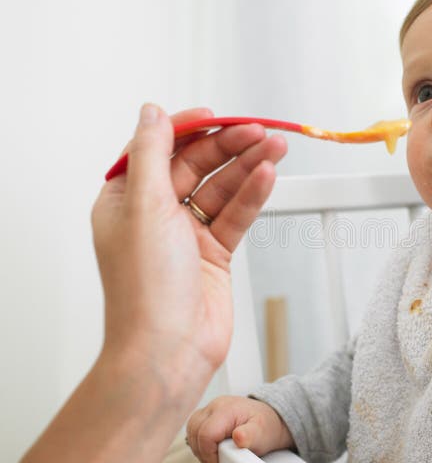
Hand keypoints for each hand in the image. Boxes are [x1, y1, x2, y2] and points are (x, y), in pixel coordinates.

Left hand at [92, 104, 286, 393]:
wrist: (170, 349)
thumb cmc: (147, 290)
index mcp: (126, 201)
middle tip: (259, 132)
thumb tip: (151, 113)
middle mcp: (156, 215)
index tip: (215, 116)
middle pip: (196, 165)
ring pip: (222, 188)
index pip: (158, 150)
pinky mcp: (215, 252)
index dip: (186, 129)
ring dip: (248, 166)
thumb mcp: (144, 208)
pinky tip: (268, 177)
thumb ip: (151, 155)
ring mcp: (187, 234)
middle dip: (228, 146)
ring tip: (275, 147)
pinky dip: (252, 195)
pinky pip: (236, 214)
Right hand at [187, 396, 294, 462]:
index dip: (208, 453)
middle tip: (215, 462)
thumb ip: (250, 436)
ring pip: (192, 429)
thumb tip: (238, 437)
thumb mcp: (262, 433)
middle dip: (202, 451)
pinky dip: (199, 441)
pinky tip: (210, 449)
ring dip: (198, 446)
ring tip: (213, 456)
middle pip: (195, 431)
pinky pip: (194, 428)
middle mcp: (216, 405)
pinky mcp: (208, 414)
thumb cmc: (266, 426)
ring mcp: (211, 408)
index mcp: (228, 409)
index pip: (206, 433)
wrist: (271, 419)